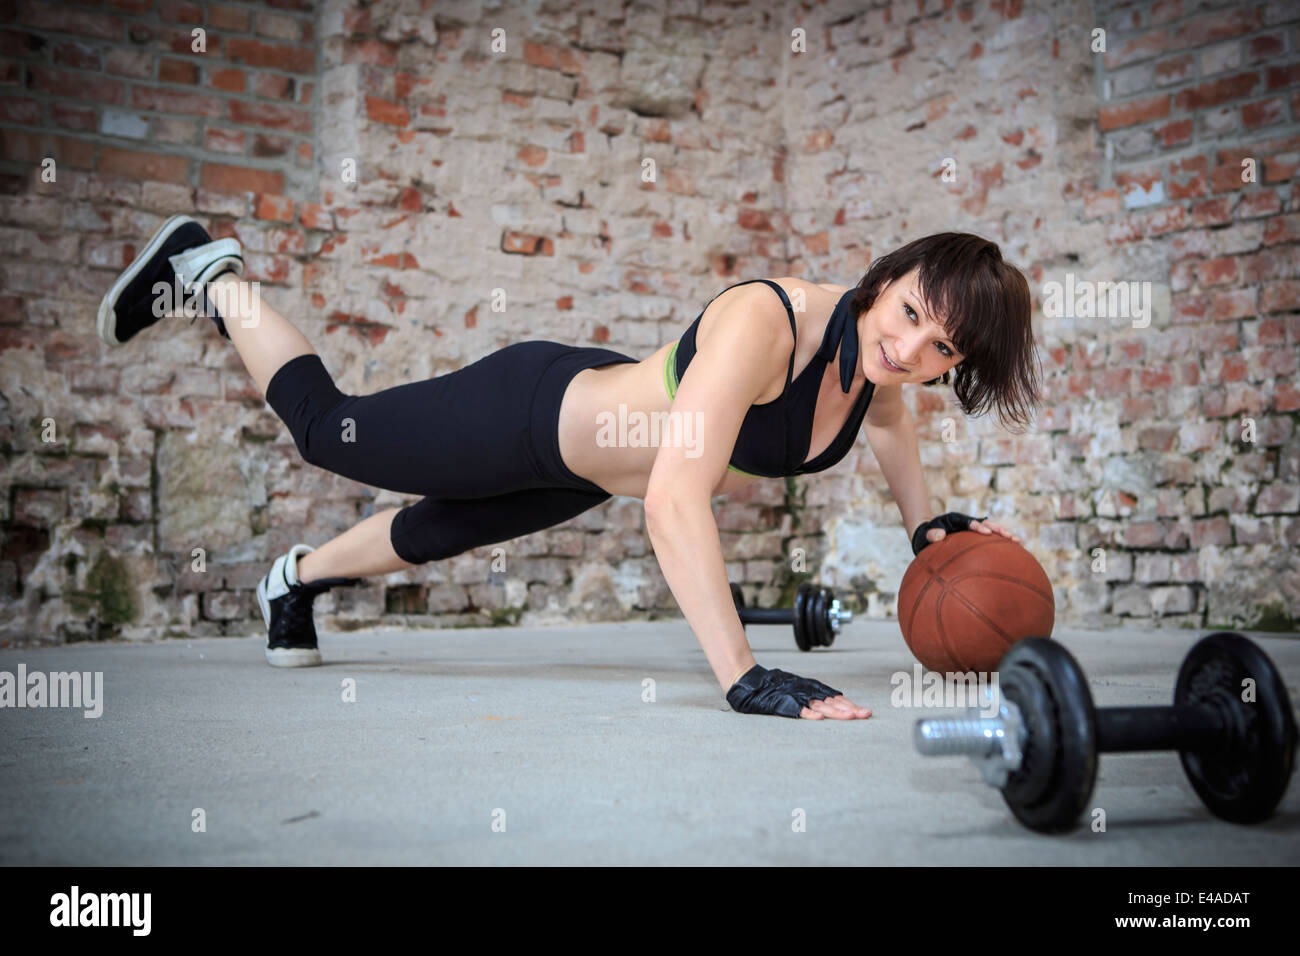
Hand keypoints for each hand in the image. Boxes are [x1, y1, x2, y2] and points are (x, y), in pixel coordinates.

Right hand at [726, 664, 871, 719]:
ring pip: (819, 705)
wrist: (748, 681)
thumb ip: (810, 697)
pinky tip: (820, 719)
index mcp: (809, 688)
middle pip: (831, 701)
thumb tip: (829, 703)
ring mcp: (794, 697)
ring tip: (851, 717)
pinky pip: (798, 710)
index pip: (834, 697)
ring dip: (836, 712)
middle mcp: (805, 691)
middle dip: (850, 709)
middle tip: (866, 714)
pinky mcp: (782, 703)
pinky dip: (809, 714)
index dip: (849, 705)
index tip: (864, 712)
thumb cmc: (772, 688)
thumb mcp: (795, 689)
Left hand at [911, 512, 1022, 554]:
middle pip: (985, 523)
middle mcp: (966, 522)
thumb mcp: (925, 536)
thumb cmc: (926, 537)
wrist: (928, 535)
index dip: (977, 526)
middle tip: (1010, 537)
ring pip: (991, 530)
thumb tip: (939, 535)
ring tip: (1018, 541)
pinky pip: (989, 539)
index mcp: (955, 519)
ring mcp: (972, 528)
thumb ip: (931, 536)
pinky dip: (1000, 543)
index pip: (968, 522)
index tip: (986, 533)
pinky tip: (1013, 551)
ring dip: (1003, 535)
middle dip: (997, 529)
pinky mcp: (976, 536)